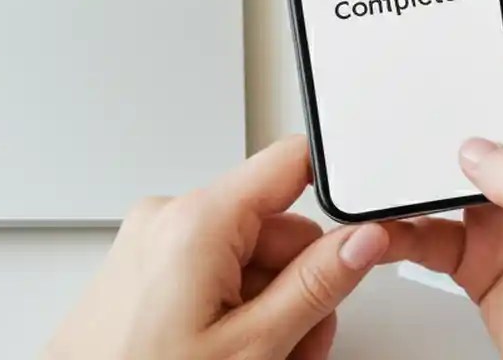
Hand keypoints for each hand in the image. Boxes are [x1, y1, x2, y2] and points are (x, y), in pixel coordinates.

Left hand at [43, 136, 391, 359]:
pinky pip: (210, 270)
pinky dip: (234, 306)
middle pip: (275, 225)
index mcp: (196, 220)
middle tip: (303, 343)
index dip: (338, 191)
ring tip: (268, 358)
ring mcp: (149, 243)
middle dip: (302, 282)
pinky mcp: (139, 269)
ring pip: (247, 255)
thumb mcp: (251, 347)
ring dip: (272, 304)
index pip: (291, 162)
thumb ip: (315, 286)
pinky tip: (235, 352)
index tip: (363, 230)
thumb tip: (361, 240)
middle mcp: (167, 217)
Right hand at [387, 39, 502, 359]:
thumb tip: (479, 147)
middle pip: (482, 120)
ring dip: (410, 171)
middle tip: (390, 96)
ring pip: (449, 175)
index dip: (493, 49)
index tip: (448, 32)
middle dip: (437, 108)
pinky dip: (401, 226)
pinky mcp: (484, 261)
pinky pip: (431, 231)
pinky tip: (382, 225)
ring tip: (373, 164)